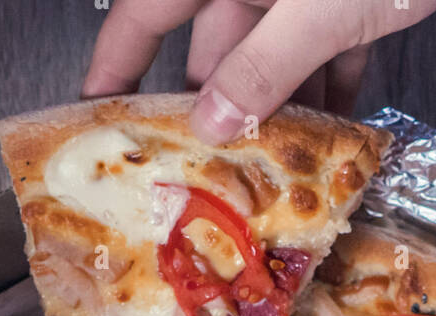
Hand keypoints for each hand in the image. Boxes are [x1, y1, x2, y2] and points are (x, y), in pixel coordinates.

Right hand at [82, 0, 435, 142]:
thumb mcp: (318, 8)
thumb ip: (263, 65)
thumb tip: (213, 121)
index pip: (144, 11)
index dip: (116, 62)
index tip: (96, 113)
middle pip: (213, 47)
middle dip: (214, 111)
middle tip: (206, 177)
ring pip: (273, 57)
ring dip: (278, 113)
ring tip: (275, 178)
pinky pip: (328, 49)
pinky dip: (333, 91)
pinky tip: (339, 141)